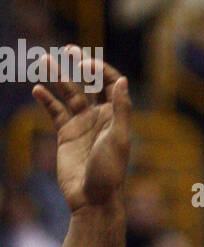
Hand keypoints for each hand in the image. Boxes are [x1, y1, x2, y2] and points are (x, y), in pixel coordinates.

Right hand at [31, 47, 130, 211]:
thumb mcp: (118, 140)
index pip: (110, 85)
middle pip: (89, 84)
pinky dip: (46, 99)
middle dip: (81, 65)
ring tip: (44, 59)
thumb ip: (120, 110)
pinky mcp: (65, 133)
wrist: (92, 198)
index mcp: (115, 117)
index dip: (100, 70)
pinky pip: (54, 111)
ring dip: (57, 76)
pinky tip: (37, 89)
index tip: (86, 63)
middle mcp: (99, 117)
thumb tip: (123, 80)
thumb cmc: (109, 172)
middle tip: (69, 48)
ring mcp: (81, 124)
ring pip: (68, 93)